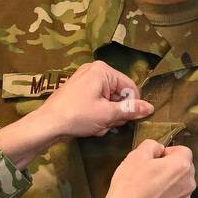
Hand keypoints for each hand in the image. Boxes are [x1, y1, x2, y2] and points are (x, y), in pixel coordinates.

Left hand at [37, 60, 152, 141]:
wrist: (48, 124)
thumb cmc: (77, 116)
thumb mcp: (107, 114)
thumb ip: (130, 110)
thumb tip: (149, 107)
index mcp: (103, 70)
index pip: (130, 88)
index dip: (131, 106)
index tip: (125, 120)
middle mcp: (94, 71)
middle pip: (119, 94)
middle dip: (116, 113)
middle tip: (107, 125)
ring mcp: (85, 80)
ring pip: (108, 101)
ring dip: (106, 117)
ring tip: (96, 126)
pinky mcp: (79, 92)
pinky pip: (97, 102)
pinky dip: (97, 115)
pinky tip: (90, 125)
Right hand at [101, 140, 195, 197]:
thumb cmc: (130, 184)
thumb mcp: (137, 155)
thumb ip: (152, 145)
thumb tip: (158, 149)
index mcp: (181, 166)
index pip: (183, 150)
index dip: (168, 151)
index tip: (155, 158)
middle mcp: (188, 183)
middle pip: (184, 168)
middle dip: (170, 166)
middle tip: (150, 171)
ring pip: (180, 184)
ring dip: (170, 182)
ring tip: (150, 186)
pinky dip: (166, 197)